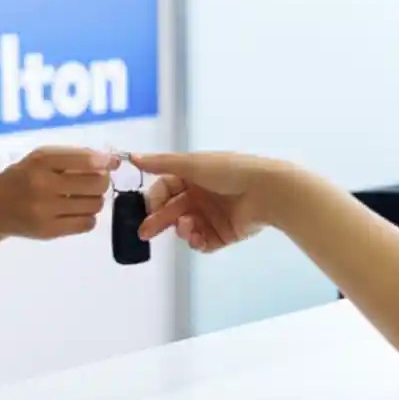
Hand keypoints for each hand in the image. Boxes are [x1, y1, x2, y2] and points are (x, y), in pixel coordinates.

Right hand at [0, 146, 113, 239]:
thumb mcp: (41, 158)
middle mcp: (43, 185)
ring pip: (95, 205)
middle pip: (96, 184)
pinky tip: (77, 212)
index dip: (105, 161)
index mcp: (41, 161)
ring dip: (95, 200)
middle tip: (94, 182)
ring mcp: (45, 211)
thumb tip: (112, 161)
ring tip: (82, 197)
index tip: (111, 162)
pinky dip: (89, 217)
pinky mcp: (49, 231)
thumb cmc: (23, 177)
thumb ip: (75, 156)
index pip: (85, 160)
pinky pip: (87, 224)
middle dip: (102, 181)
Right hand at [131, 151, 288, 252]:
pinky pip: (202, 242)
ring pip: (185, 228)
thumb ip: (161, 163)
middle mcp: (200, 195)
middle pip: (171, 211)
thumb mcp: (192, 164)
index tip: (146, 208)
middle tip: (144, 233)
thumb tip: (132, 156)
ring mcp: (212, 216)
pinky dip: (197, 241)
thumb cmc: (229, 171)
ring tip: (187, 227)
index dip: (154, 198)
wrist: (266, 191)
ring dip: (181, 229)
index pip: (165, 189)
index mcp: (193, 176)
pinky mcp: (223, 235)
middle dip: (158, 221)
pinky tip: (197, 237)